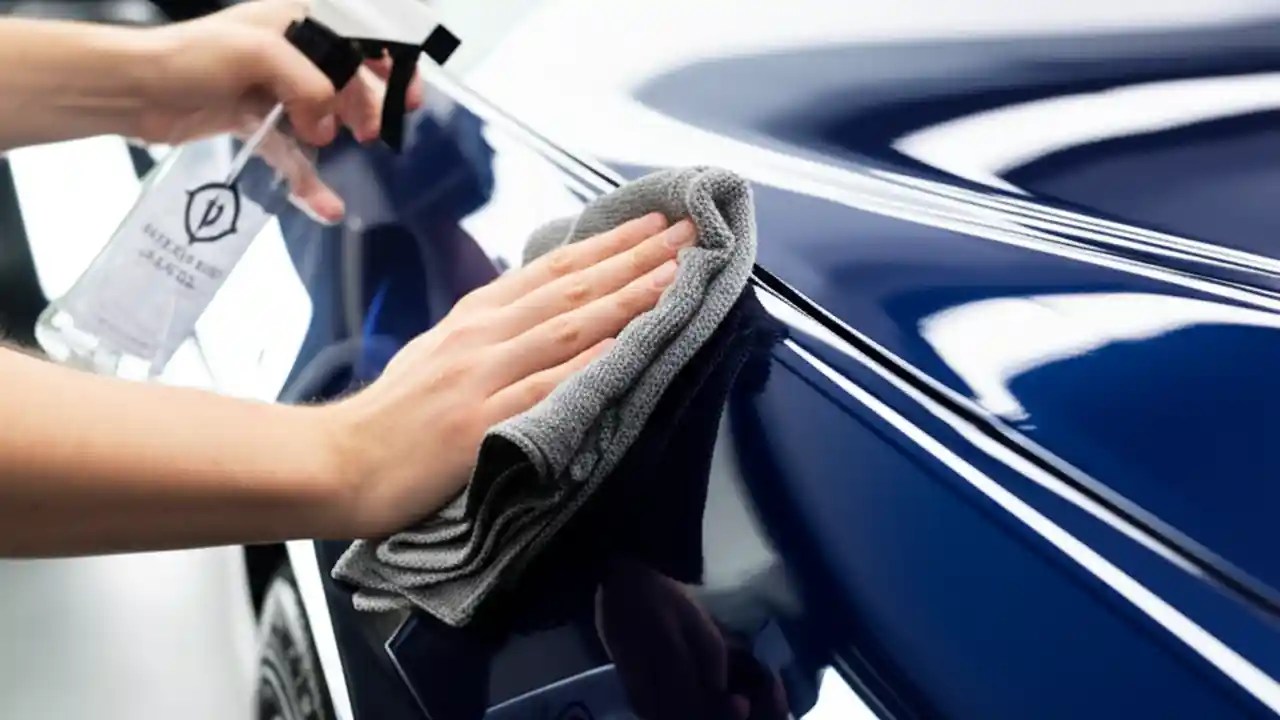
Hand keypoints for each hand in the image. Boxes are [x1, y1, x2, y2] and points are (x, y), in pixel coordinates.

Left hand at [136, 0, 424, 220]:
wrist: (134, 90)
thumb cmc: (189, 57)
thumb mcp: (258, 54)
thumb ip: (309, 84)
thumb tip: (329, 124)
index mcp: (293, 20)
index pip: (356, 36)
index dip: (388, 62)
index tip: (407, 93)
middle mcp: (288, 51)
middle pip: (347, 77)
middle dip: (368, 102)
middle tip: (376, 129)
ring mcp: (273, 87)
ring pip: (324, 114)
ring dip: (342, 135)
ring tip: (356, 148)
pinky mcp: (256, 121)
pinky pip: (294, 152)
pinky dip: (308, 178)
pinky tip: (324, 204)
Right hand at [315, 214, 699, 537]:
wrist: (341, 459)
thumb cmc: (394, 413)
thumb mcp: (440, 350)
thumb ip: (490, 329)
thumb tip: (540, 309)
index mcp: (476, 315)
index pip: (553, 268)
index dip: (608, 244)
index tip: (654, 225)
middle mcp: (483, 334)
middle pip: (572, 287)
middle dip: (635, 257)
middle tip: (688, 232)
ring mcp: (482, 376)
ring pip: (568, 327)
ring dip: (627, 297)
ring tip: (676, 275)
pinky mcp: (479, 423)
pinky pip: (545, 388)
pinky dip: (588, 365)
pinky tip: (627, 347)